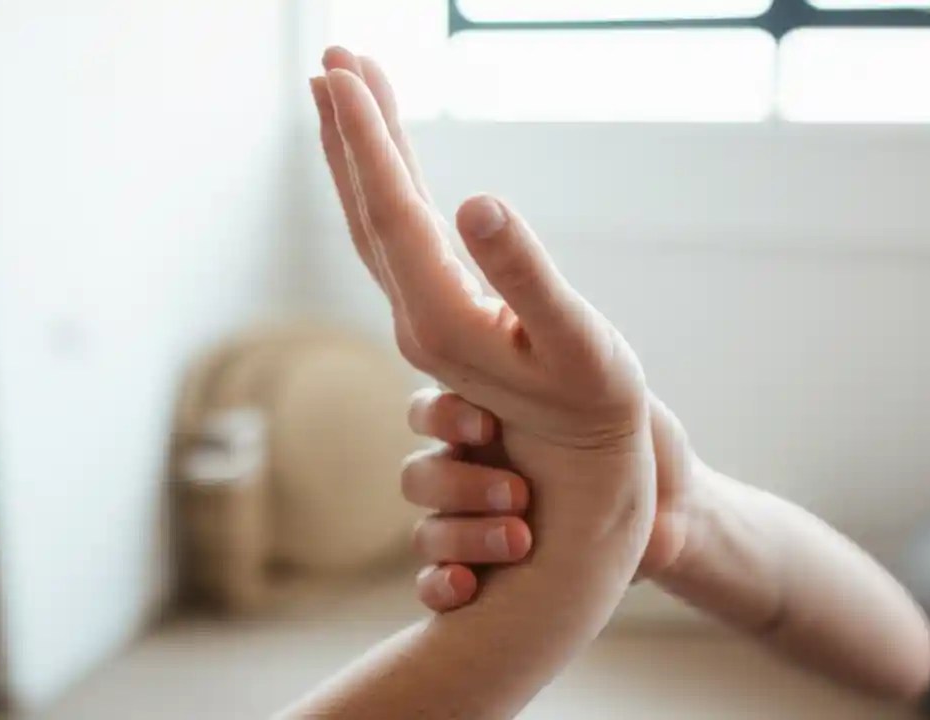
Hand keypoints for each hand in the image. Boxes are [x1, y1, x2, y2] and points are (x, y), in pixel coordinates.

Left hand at [310, 49, 656, 573]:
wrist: (587, 483)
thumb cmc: (597, 412)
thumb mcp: (574, 341)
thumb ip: (524, 274)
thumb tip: (477, 201)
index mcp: (441, 318)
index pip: (391, 209)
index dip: (367, 134)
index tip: (344, 68)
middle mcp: (418, 319)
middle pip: (368, 208)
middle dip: (348, 128)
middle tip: (332, 56)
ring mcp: (428, 322)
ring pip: (379, 222)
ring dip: (363, 154)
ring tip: (352, 90)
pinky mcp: (449, 322)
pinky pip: (404, 240)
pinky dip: (393, 188)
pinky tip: (397, 169)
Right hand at [405, 388, 698, 611]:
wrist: (675, 515)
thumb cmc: (645, 444)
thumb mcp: (618, 392)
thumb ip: (574, 359)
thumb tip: (527, 314)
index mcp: (491, 421)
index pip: (430, 413)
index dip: (443, 419)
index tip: (487, 427)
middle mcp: (473, 471)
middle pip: (420, 477)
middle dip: (459, 485)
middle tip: (519, 494)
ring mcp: (474, 526)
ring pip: (429, 532)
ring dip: (462, 538)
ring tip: (521, 542)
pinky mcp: (485, 576)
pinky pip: (436, 586)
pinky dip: (443, 586)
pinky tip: (469, 587)